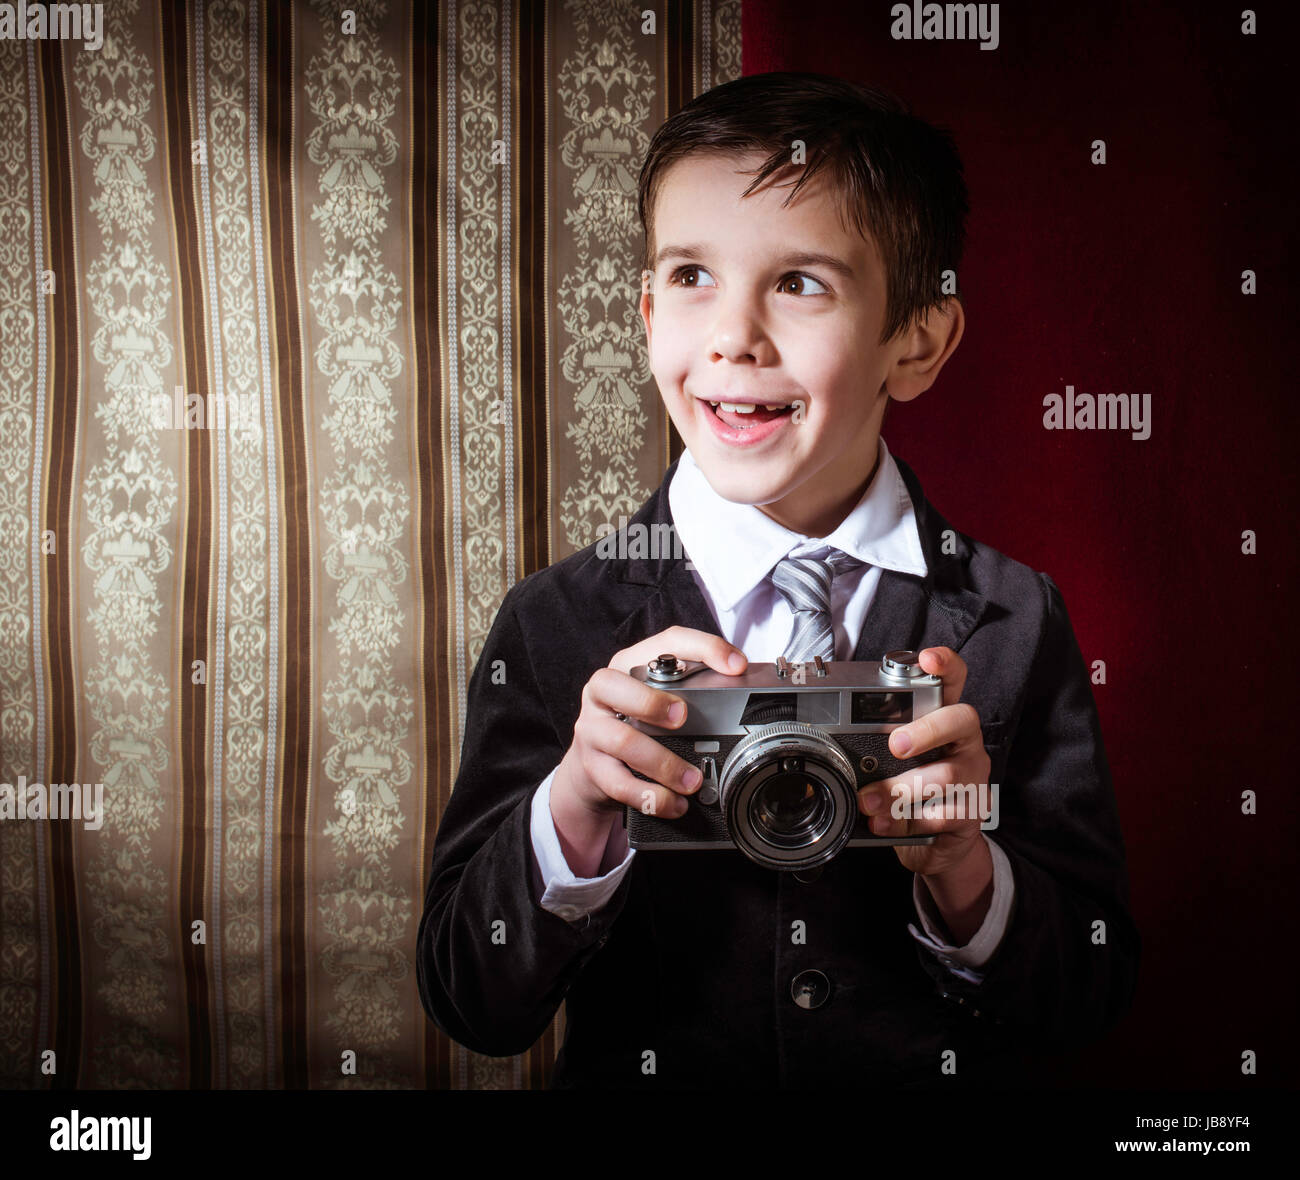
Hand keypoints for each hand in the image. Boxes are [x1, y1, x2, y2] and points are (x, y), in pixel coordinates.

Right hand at [549, 628, 746, 876]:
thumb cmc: (637, 725)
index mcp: (628, 665)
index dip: (702, 648)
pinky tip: (675, 804)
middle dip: (652, 702)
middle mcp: (603, 693)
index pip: (665, 642)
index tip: (735, 665)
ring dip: (663, 763)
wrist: (592, 770)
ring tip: (693, 780)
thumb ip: (692, 688)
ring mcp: (592, 730)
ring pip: (622, 740)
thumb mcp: (659, 698)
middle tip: (684, 717)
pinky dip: (652, 797)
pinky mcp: (592, 767)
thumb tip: (744, 686)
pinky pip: (619, 783)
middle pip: (615, 685)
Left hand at [857, 647, 991, 879]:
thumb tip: (828, 741)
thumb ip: (871, 745)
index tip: (928, 658)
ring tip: (868, 801)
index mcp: (944, 720)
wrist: (937, 845)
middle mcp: (964, 742)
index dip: (946, 665)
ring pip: (948, 774)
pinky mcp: (972, 812)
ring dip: (902, 789)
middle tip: (895, 745)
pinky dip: (906, 821)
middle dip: (926, 730)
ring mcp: (973, 776)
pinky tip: (884, 824)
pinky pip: (942, 815)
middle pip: (961, 719)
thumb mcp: (889, 762)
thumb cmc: (909, 791)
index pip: (954, 680)